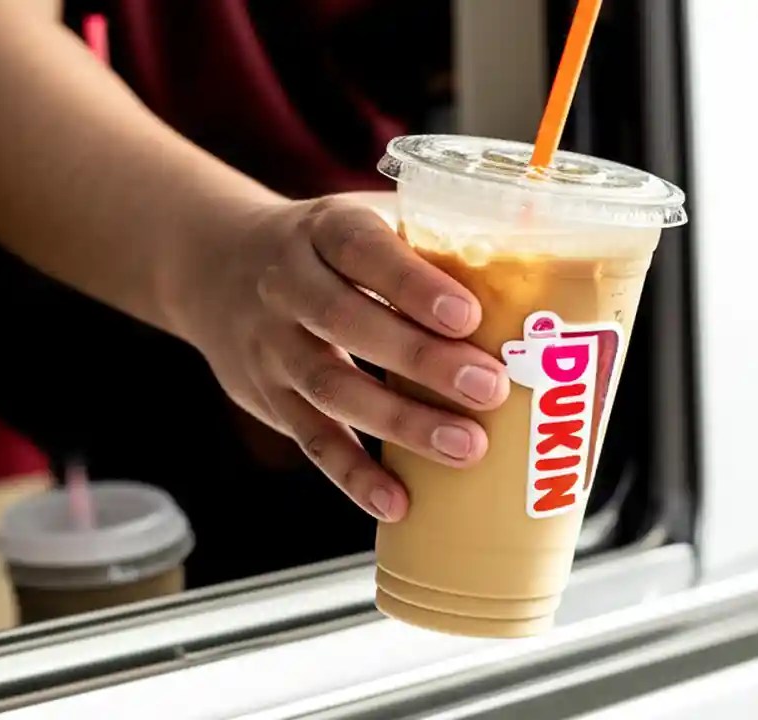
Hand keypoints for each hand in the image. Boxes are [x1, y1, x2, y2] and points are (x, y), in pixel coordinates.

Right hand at [174, 193, 509, 521]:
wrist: (216, 267)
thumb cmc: (327, 249)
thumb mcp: (363, 220)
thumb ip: (432, 241)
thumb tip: (540, 276)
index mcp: (325, 230)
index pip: (364, 250)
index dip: (413, 284)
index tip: (468, 315)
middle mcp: (288, 285)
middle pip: (349, 323)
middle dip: (421, 360)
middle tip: (490, 389)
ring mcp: (273, 346)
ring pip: (332, 388)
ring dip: (401, 423)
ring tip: (467, 449)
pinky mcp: (268, 398)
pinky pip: (311, 439)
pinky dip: (353, 475)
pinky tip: (397, 501)